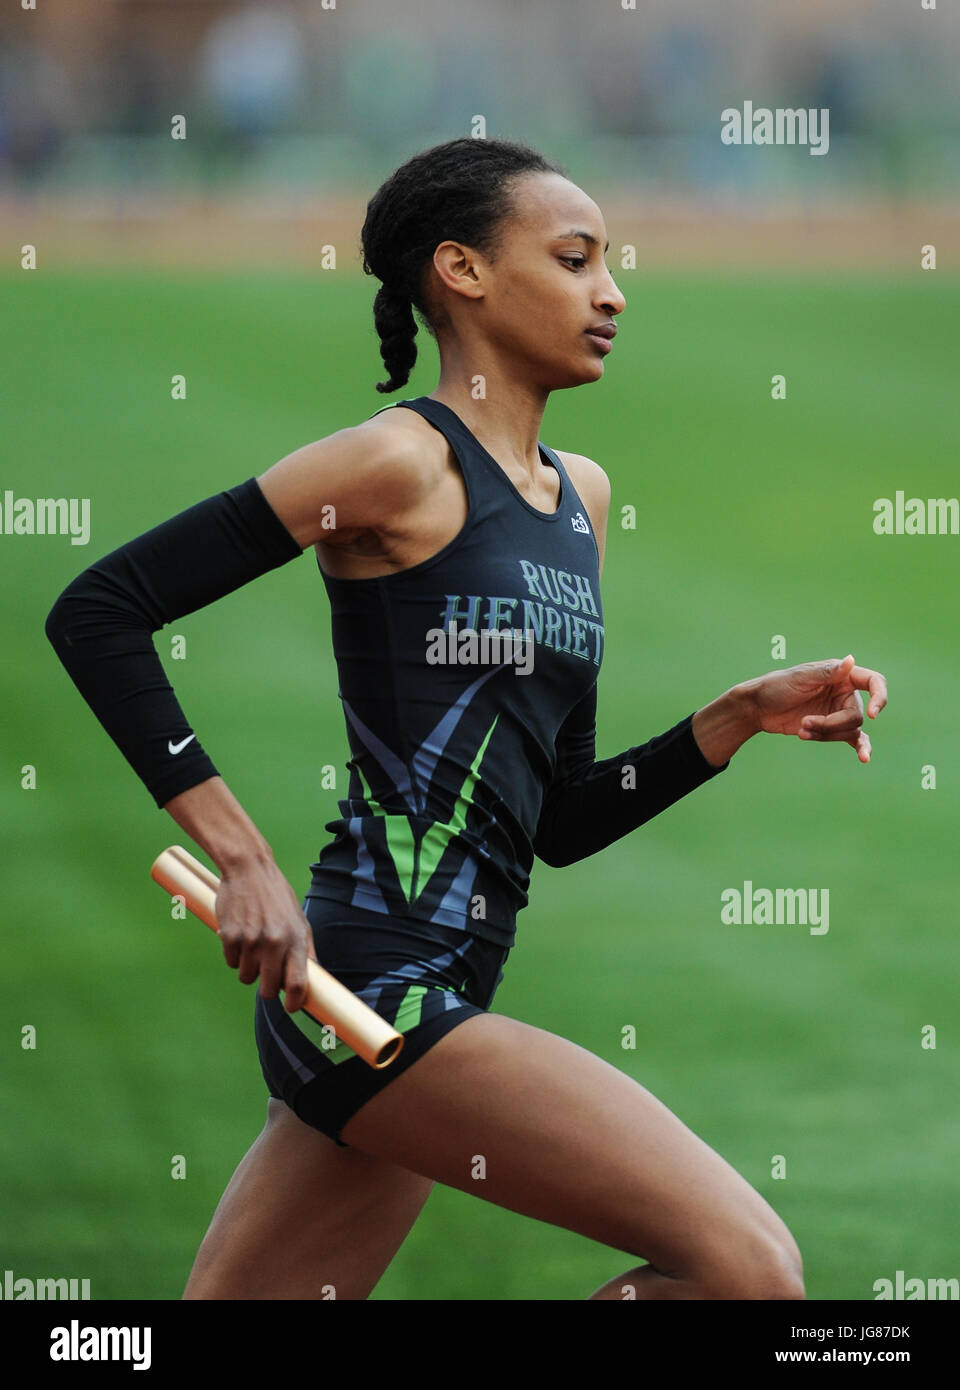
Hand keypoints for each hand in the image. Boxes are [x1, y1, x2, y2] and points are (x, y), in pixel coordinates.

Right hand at [214, 856, 318, 1013]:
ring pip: (246, 977)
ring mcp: (250, 940)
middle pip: (268, 989)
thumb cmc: (277, 896)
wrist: (249, 869)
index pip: (297, 983)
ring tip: (253, 946)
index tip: (292, 1007)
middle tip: (267, 978)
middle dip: (267, 989)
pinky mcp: (229, 936)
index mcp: (294, 939)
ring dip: (248, 969)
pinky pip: (230, 962)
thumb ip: (306, 950)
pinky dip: (234, 956)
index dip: (295, 1002)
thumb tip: (315, 978)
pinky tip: (240, 936)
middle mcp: (273, 942)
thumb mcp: (299, 920)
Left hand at [743, 654, 887, 762]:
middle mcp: (844, 693)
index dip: (879, 698)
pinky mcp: (831, 728)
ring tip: (802, 730)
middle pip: (855, 716)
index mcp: (841, 675)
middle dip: (831, 724)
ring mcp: (838, 711)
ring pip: (849, 731)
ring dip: (825, 734)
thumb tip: (851, 660)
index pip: (873, 682)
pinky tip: (864, 758)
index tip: (872, 715)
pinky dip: (859, 748)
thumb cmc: (776, 686)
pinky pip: (852, 739)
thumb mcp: (801, 677)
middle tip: (805, 723)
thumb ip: (827, 673)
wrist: (758, 708)